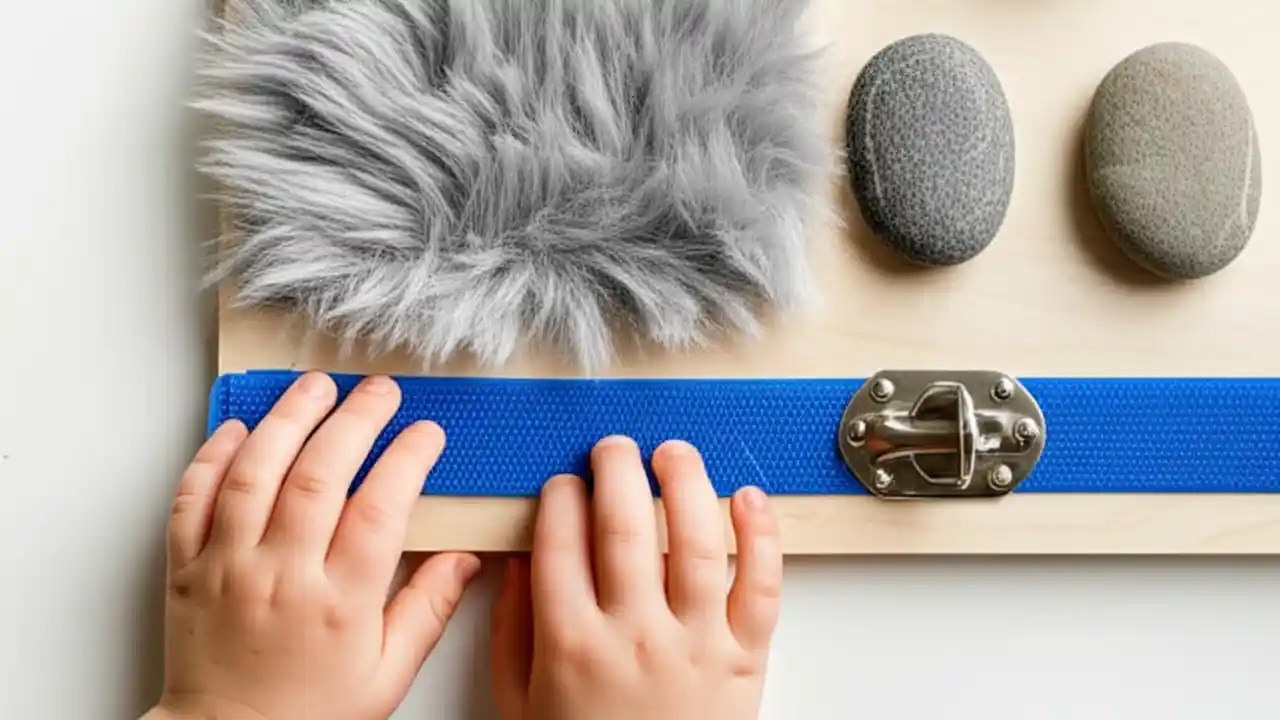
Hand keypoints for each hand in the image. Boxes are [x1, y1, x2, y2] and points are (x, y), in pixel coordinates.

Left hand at [144, 372, 479, 719]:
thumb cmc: (310, 713)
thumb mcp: (387, 674)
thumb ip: (427, 610)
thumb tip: (466, 558)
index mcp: (341, 603)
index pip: (381, 507)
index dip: (408, 458)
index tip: (427, 433)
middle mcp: (283, 575)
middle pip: (321, 472)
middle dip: (356, 418)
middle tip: (380, 390)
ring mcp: (228, 566)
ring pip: (256, 472)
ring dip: (289, 418)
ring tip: (316, 387)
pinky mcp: (186, 567)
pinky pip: (194, 497)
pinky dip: (215, 455)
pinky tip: (242, 428)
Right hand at [491, 436, 781, 719]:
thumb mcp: (519, 704)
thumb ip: (513, 630)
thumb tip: (517, 560)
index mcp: (572, 643)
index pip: (561, 542)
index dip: (559, 498)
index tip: (562, 484)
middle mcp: (635, 635)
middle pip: (623, 526)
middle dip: (614, 470)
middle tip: (611, 448)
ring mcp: (696, 644)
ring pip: (694, 541)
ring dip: (684, 481)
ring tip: (672, 452)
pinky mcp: (746, 657)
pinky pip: (760, 585)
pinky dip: (760, 535)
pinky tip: (747, 496)